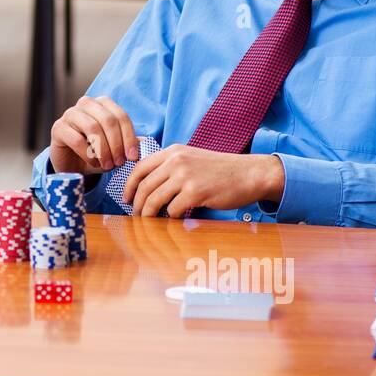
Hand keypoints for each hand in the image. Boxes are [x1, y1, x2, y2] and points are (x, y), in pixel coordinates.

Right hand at [49, 95, 139, 174]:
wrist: (72, 165)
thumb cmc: (96, 153)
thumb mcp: (115, 149)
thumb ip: (128, 143)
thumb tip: (145, 142)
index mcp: (103, 104)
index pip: (120, 116)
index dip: (129, 137)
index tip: (133, 157)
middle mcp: (86, 103)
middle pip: (107, 120)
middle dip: (116, 144)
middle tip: (119, 163)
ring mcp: (70, 114)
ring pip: (92, 127)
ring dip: (103, 150)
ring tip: (108, 165)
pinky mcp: (58, 128)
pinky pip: (76, 139)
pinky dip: (88, 154)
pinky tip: (93, 163)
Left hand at [122, 145, 284, 217]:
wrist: (249, 173)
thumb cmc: (221, 170)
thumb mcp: (192, 159)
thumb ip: (171, 168)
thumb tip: (148, 188)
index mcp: (173, 151)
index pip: (139, 168)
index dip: (128, 186)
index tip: (126, 199)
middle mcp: (176, 161)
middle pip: (144, 187)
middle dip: (137, 205)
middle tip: (136, 217)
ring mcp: (185, 176)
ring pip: (154, 200)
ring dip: (149, 215)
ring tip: (149, 223)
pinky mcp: (195, 192)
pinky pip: (172, 210)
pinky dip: (170, 218)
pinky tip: (175, 220)